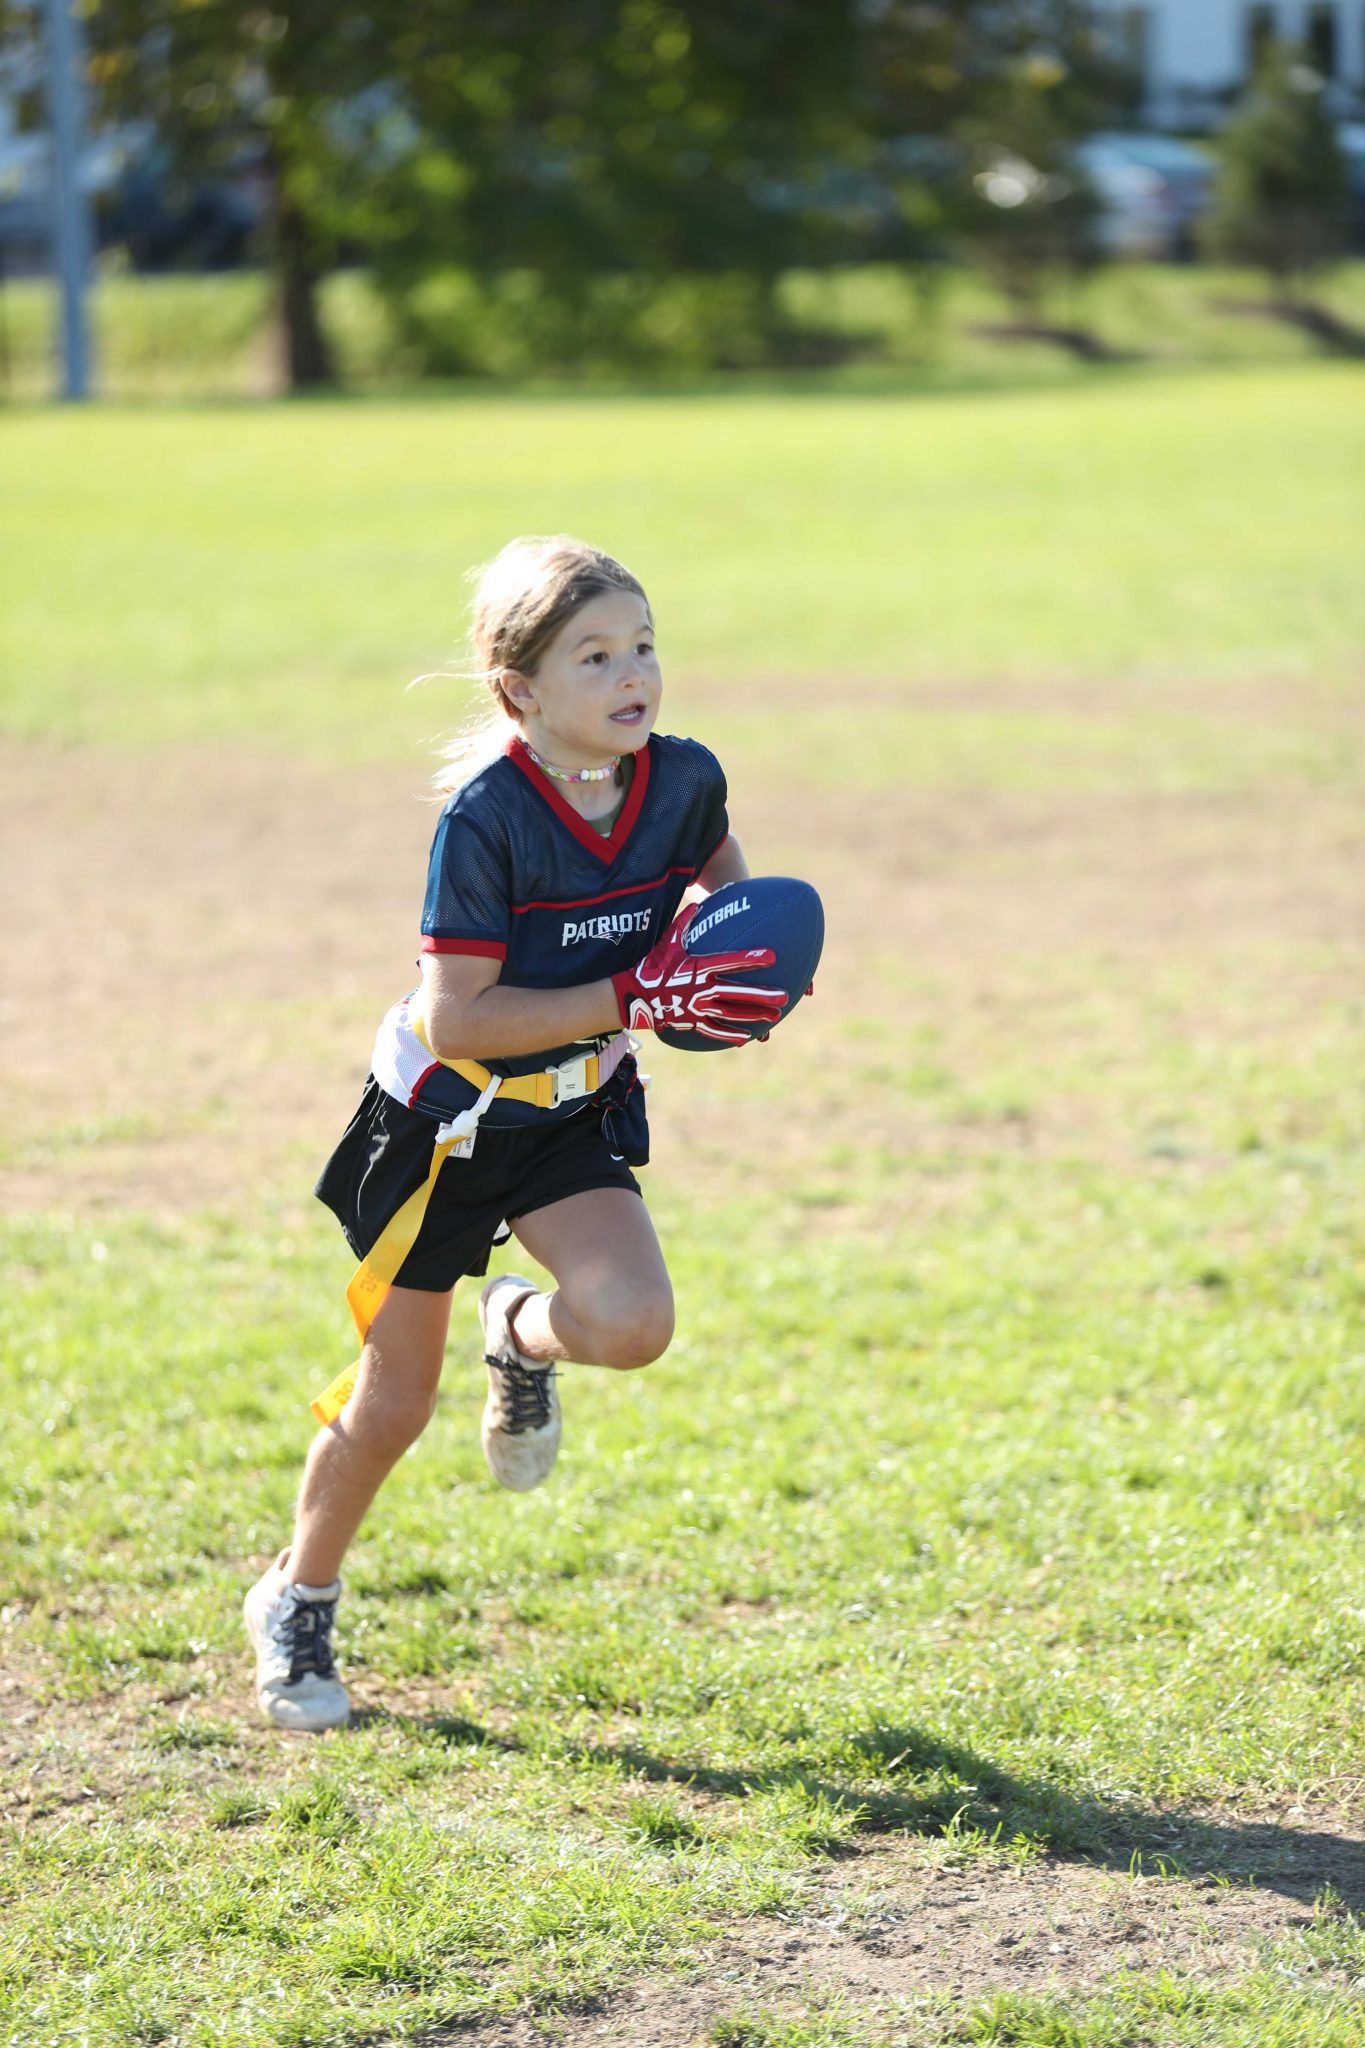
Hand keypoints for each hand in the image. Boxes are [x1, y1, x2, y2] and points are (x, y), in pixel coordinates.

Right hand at [612, 905, 787, 1045]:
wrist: (633, 996)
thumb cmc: (651, 966)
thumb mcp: (667, 942)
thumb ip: (684, 923)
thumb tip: (696, 903)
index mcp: (699, 968)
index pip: (731, 961)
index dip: (752, 958)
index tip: (772, 956)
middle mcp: (702, 989)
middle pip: (738, 993)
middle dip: (762, 995)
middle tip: (784, 997)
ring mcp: (699, 1008)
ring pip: (732, 1013)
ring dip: (755, 1015)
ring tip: (775, 1017)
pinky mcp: (693, 1022)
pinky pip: (716, 1030)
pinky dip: (732, 1034)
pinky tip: (748, 1037)